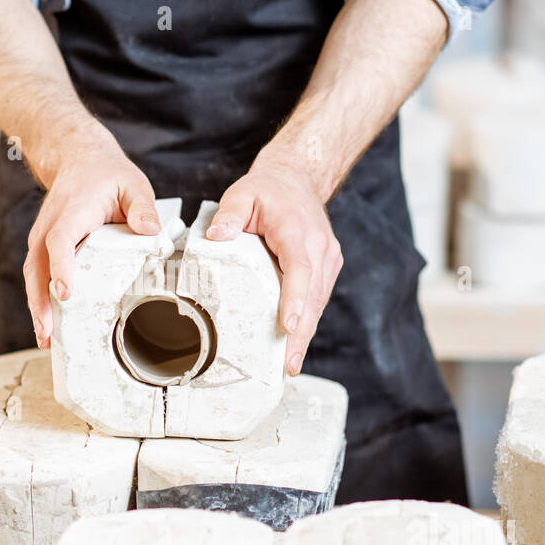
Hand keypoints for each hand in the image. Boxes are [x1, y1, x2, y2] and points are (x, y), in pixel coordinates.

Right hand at [25, 140, 160, 347]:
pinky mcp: (43, 247)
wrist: (78, 159)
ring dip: (36, 307)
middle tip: (48, 332)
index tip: (65, 292)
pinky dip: (39, 300)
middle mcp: (50, 226)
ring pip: (32, 274)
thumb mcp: (132, 184)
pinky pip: (37, 275)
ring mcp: (42, 237)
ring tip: (45, 339)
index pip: (60, 240)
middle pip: (36, 266)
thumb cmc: (107, 175)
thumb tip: (152, 231)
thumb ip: (142, 207)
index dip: (61, 266)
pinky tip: (47, 325)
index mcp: (73, 211)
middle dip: (40, 300)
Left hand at [206, 158, 341, 375]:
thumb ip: (228, 214)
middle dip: (301, 333)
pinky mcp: (327, 268)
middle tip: (288, 365)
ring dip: (305, 334)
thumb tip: (216, 237)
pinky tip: (295, 344)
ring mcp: (328, 259)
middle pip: (313, 296)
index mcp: (298, 232)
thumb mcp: (242, 193)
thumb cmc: (269, 190)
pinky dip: (307, 321)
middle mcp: (320, 248)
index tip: (289, 325)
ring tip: (289, 364)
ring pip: (318, 303)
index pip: (300, 270)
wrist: (298, 180)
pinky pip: (318, 299)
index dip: (296, 299)